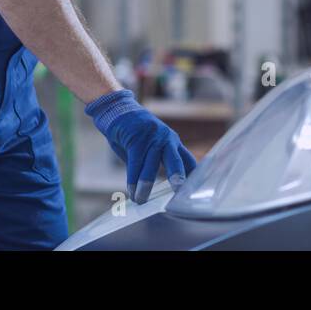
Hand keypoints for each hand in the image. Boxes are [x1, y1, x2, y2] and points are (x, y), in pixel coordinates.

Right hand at [85, 89, 197, 203]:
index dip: (192, 177)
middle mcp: (166, 139)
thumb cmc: (133, 133)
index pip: (187, 160)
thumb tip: (151, 191)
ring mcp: (152, 137)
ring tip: (141, 199)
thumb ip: (152, 164)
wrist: (117, 109)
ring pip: (151, 165)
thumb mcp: (148, 147)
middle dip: (178, 177)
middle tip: (179, 191)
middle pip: (175, 160)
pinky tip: (131, 190)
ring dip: (146, 185)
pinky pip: (136, 162)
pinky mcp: (137, 138)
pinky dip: (133, 178)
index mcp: (173, 142)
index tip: (193, 193)